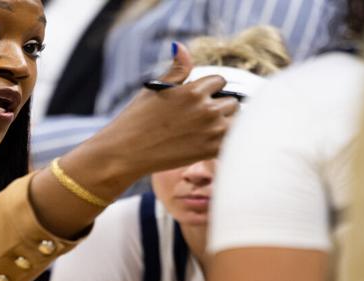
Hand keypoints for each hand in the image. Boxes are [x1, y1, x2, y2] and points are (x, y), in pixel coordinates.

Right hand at [74, 44, 238, 184]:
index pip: (220, 81)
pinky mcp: (211, 151)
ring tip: (207, 130)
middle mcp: (207, 109)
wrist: (127, 152)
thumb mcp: (157, 89)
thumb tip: (181, 46)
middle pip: (232, 102)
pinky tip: (210, 143)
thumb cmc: (137, 119)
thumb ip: (176, 69)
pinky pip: (232, 142)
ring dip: (226, 124)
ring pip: (236, 122)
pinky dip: (226, 142)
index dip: (211, 89)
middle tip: (203, 117)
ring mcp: (212, 131)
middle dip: (221, 106)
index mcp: (194, 91)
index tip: (202, 97)